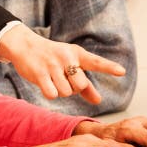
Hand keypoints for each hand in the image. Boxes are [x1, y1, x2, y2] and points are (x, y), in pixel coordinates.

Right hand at [0, 24, 124, 102]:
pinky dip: (49, 93)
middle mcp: (67, 57)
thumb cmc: (52, 57)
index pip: (95, 62)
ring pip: (66, 92)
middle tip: (64, 78)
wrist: (24, 45)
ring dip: (60, 91)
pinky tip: (44, 82)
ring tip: (52, 78)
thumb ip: (85, 85)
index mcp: (77, 54)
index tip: (121, 72)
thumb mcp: (69, 65)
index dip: (109, 67)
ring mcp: (53, 65)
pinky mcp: (40, 73)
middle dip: (73, 88)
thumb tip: (99, 101)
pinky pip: (52, 94)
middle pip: (80, 85)